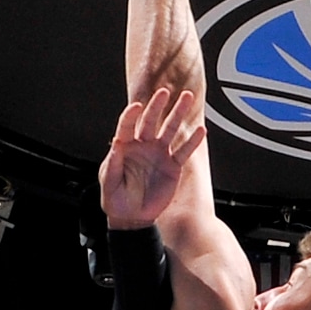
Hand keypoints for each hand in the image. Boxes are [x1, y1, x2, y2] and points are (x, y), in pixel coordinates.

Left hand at [98, 85, 205, 229]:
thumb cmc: (115, 199)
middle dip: (158, 106)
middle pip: (151, 120)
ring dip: (178, 113)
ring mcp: (159, 154)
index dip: (131, 115)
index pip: (127, 125)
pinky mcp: (172, 166)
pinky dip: (193, 141)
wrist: (132, 217)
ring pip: (170, 130)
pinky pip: (184, 151)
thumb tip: (116, 144)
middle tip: (165, 92)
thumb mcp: (109, 183)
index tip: (137, 106)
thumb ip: (113, 163)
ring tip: (187, 97)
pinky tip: (202, 130)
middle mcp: (143, 145)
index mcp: (125, 146)